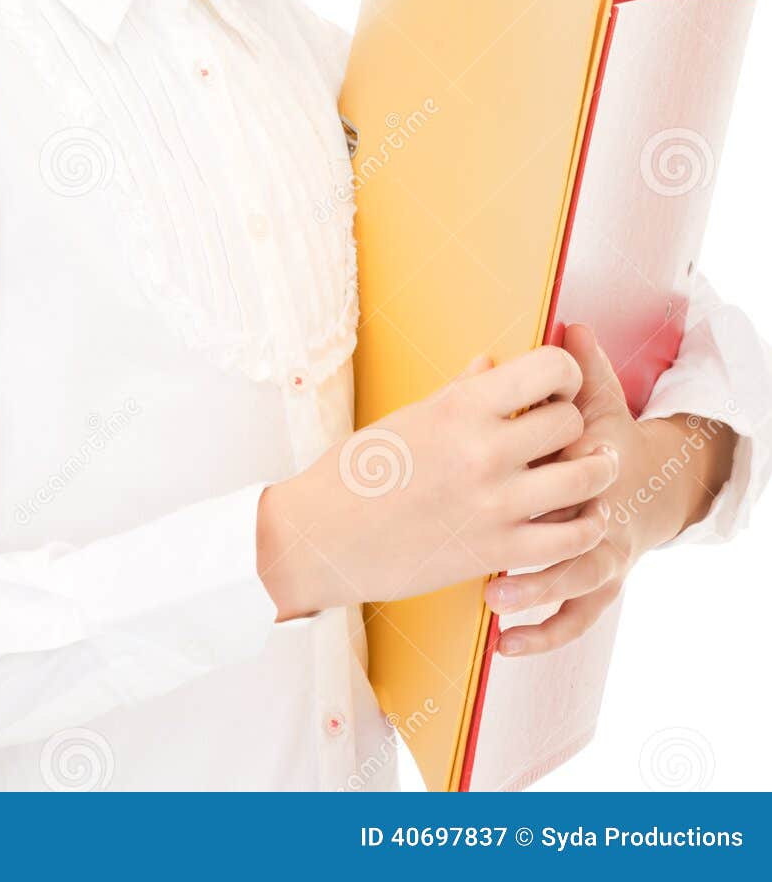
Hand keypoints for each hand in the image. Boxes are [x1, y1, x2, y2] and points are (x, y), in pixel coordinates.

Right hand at [257, 343, 617, 619]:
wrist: (323, 535)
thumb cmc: (358, 469)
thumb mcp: (410, 417)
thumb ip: (461, 391)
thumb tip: (491, 363)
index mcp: (462, 406)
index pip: (550, 369)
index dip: (563, 375)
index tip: (554, 387)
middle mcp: (485, 449)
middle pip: (571, 421)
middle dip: (572, 424)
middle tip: (561, 435)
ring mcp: (494, 503)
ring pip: (585, 477)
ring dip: (592, 472)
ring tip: (588, 470)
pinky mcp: (496, 552)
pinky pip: (569, 539)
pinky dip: (584, 527)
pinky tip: (580, 519)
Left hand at [484, 323, 666, 656]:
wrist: (653, 486)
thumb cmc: (602, 438)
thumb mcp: (597, 401)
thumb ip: (579, 369)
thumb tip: (571, 323)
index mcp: (593, 456)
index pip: (573, 459)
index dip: (540, 463)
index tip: (488, 464)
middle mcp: (601, 505)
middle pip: (576, 521)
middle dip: (536, 532)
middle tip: (482, 534)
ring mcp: (603, 549)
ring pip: (577, 576)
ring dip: (536, 590)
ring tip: (491, 599)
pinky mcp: (598, 582)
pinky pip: (575, 617)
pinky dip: (542, 633)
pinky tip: (504, 644)